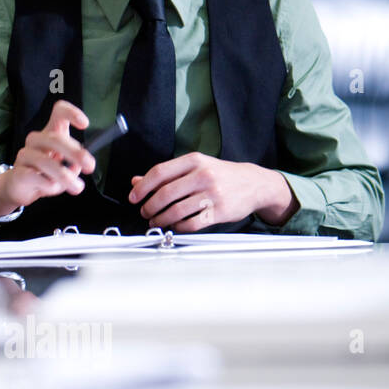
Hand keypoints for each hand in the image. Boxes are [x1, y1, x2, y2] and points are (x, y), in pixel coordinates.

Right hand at [0, 100, 94, 217]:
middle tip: (89, 166)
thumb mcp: (64, 167)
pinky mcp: (18, 172)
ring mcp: (25, 155)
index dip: (72, 113)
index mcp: (51, 132)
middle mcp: (37, 139)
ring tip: (77, 187)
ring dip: (65, 176)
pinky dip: (49, 185)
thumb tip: (78, 167)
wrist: (18, 186)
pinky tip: (52, 188)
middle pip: (55, 138)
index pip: (59, 112)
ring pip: (45, 161)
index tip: (85, 124)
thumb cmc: (44, 172)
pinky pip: (36, 177)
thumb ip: (74, 165)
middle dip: (75, 152)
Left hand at [127, 153, 298, 229]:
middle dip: (149, 207)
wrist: (254, 184)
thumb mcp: (195, 167)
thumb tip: (137, 181)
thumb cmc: (221, 175)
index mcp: (194, 161)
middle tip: (145, 212)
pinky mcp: (219, 211)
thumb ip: (167, 174)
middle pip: (165, 194)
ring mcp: (212, 194)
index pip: (159, 172)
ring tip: (156, 221)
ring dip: (161, 220)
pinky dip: (178, 227)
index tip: (134, 197)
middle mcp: (203, 175)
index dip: (142, 187)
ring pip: (176, 211)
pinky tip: (175, 225)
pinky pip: (191, 223)